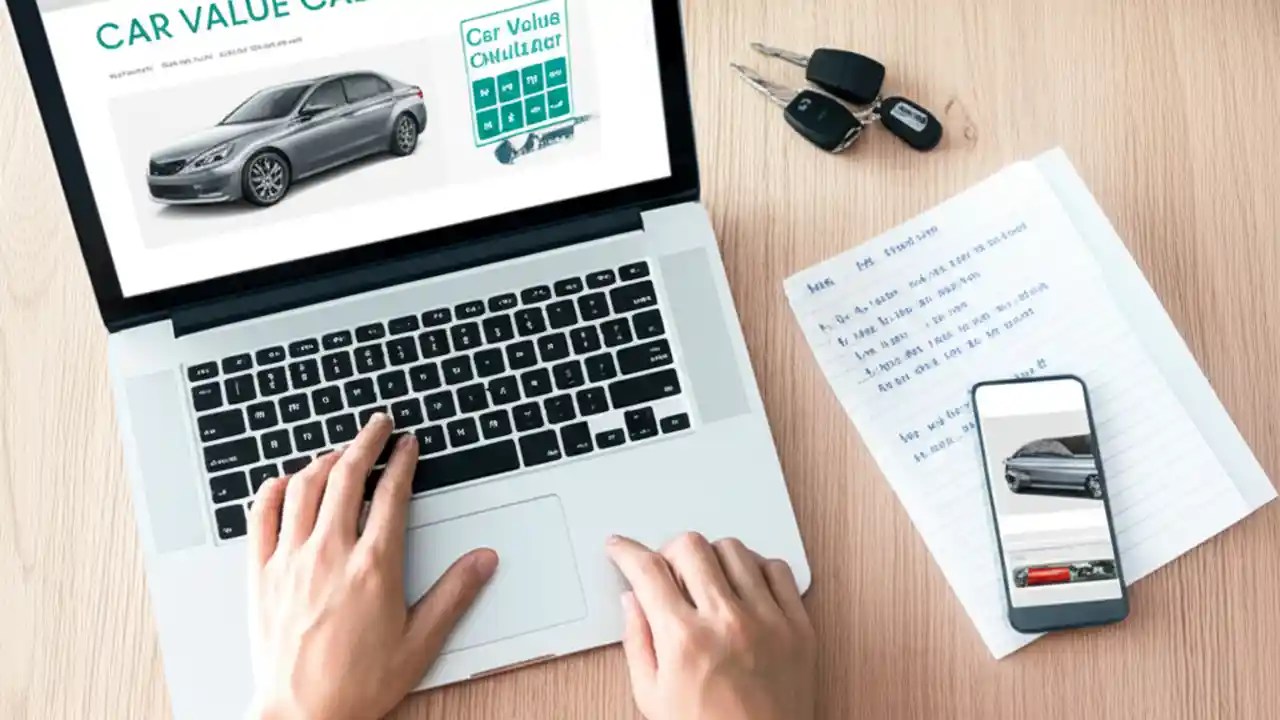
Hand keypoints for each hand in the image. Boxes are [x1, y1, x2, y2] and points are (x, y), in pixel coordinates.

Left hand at [247, 414, 498, 719]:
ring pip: (304, 487)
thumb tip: (483, 561)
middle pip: (346, 475)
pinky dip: (274, 489)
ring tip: (340, 450)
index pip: (391, 493)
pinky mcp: (260, 573)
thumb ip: (454, 594)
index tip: (407, 445)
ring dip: (324, 459)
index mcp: (374, 567)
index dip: (402, 460)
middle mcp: (330, 554)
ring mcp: (290, 560)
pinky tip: (285, 480)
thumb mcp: (420, 642)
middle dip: (365, 441)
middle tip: (378, 425)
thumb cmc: (358, 685)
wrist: (302, 716)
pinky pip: (261, 515)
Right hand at [607, 534, 815, 719]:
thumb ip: (638, 642)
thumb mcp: (653, 697)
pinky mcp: (798, 627)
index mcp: (684, 641)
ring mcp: (768, 621)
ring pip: (733, 549)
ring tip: (706, 583)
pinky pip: (777, 570)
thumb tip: (633, 599)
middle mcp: (727, 622)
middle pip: (689, 546)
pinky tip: (745, 589)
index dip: (626, 551)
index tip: (620, 548)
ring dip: (711, 558)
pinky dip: (756, 570)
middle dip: (667, 552)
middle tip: (666, 572)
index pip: (647, 570)